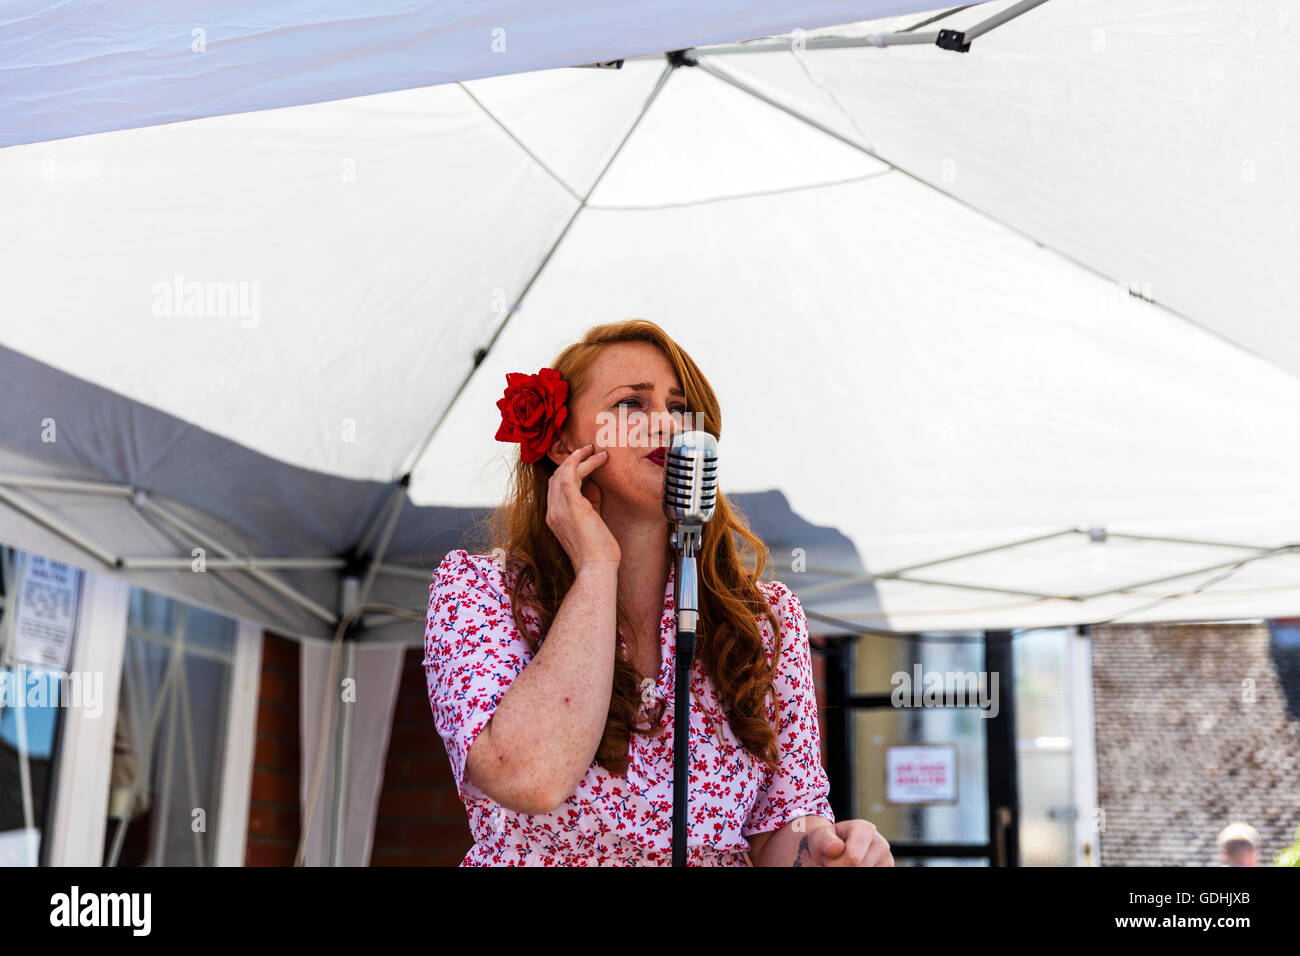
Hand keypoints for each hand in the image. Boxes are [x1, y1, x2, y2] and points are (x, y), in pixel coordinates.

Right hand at [546, 443, 620, 572]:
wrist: (596, 568)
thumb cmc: (598, 552)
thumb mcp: (591, 523)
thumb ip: (589, 505)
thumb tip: (594, 486)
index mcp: (555, 518)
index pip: (555, 488)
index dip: (567, 472)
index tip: (584, 463)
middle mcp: (552, 512)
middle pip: (555, 477)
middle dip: (572, 461)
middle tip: (589, 451)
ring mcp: (559, 509)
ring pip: (562, 473)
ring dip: (579, 459)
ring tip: (595, 451)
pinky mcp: (571, 506)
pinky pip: (569, 476)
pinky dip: (578, 462)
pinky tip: (589, 454)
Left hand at [799, 820, 892, 866]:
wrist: (834, 849)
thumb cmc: (826, 842)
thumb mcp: (820, 837)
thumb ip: (825, 841)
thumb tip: (836, 848)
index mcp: (865, 829)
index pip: (852, 858)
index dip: (835, 863)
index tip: (828, 857)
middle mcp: (881, 844)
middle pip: (859, 868)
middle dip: (841, 868)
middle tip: (835, 861)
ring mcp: (887, 859)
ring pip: (866, 874)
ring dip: (850, 872)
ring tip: (844, 863)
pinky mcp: (888, 870)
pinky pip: (872, 880)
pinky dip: (857, 875)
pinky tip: (855, 866)